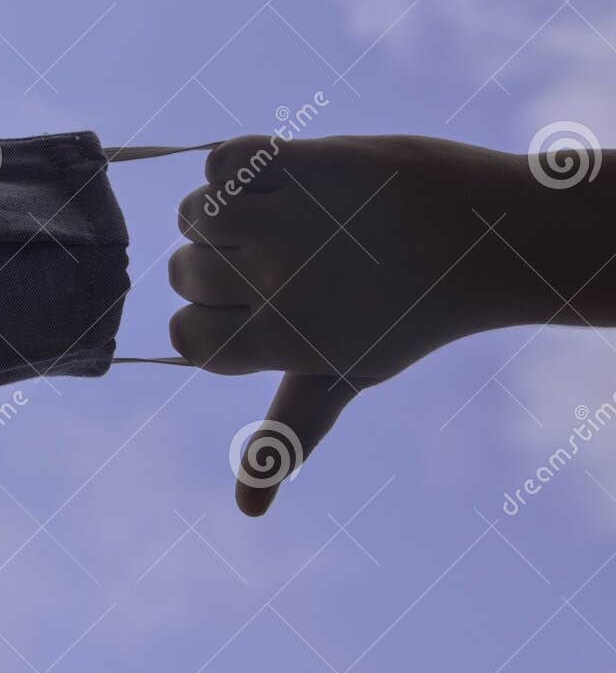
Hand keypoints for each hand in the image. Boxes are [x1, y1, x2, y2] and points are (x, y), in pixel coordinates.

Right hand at [168, 134, 573, 515]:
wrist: (487, 234)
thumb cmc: (411, 312)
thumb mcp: (346, 373)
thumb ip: (287, 431)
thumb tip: (246, 513)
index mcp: (282, 342)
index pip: (186, 339)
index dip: (207, 324)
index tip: (250, 310)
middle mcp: (275, 284)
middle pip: (184, 274)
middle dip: (216, 266)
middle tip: (279, 259)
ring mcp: (286, 220)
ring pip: (193, 214)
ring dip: (219, 212)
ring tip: (274, 217)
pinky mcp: (304, 162)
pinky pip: (223, 159)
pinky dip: (235, 164)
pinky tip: (273, 177)